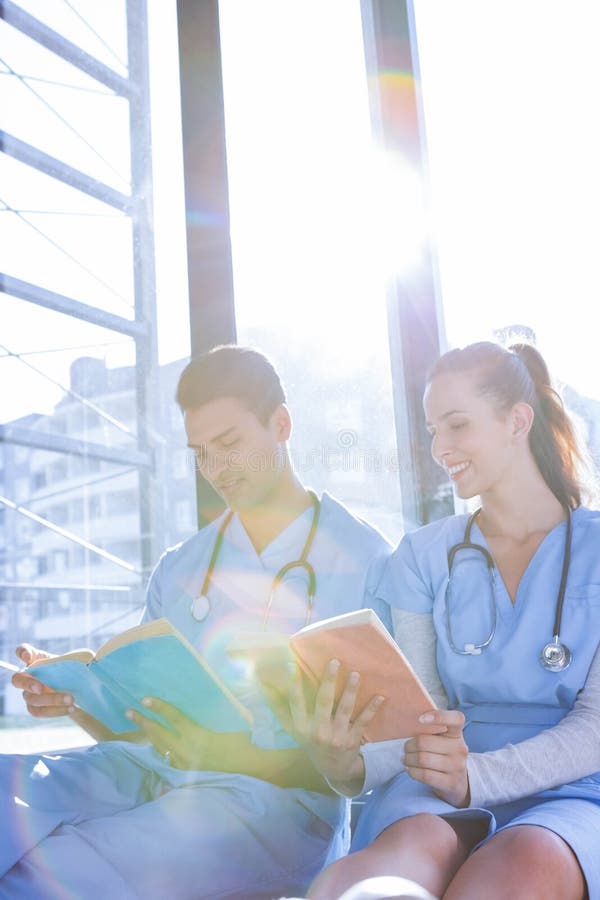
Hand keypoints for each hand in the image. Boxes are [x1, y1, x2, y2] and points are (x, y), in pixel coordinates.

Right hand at [11, 644, 74, 718]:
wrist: (76, 691)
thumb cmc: (72, 671)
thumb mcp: (74, 661)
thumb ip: (76, 658)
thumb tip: (93, 660)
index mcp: (36, 660)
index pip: (22, 651)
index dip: (22, 652)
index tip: (28, 656)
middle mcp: (28, 676)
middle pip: (17, 680)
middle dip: (28, 684)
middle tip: (41, 688)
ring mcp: (29, 694)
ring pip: (32, 699)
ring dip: (51, 700)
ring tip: (71, 699)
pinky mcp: (35, 708)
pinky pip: (40, 712)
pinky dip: (56, 711)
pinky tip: (70, 709)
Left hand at [125, 698, 233, 769]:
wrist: (249, 769)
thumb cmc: (242, 742)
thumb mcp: (228, 722)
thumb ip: (211, 714)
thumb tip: (204, 699)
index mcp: (197, 735)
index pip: (174, 718)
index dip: (159, 708)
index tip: (144, 699)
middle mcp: (187, 750)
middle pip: (160, 734)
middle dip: (143, 721)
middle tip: (129, 711)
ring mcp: (185, 764)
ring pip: (161, 748)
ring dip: (150, 736)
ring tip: (141, 725)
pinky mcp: (187, 773)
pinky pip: (169, 760)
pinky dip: (162, 751)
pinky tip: (158, 746)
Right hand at [287, 659, 384, 788]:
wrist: (334, 770)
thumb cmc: (312, 743)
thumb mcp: (296, 731)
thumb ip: (284, 710)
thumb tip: (267, 685)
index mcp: (301, 727)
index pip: (296, 703)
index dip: (294, 685)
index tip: (292, 666)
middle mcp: (318, 731)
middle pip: (323, 702)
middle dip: (329, 681)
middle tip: (334, 662)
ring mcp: (336, 735)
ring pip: (345, 709)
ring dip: (351, 691)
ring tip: (356, 674)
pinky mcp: (353, 739)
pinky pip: (363, 721)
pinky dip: (372, 708)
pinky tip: (380, 697)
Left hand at [403, 709, 469, 806]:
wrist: (459, 782)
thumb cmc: (444, 754)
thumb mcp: (443, 740)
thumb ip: (431, 729)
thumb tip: (407, 722)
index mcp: (456, 734)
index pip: (456, 719)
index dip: (438, 716)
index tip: (420, 719)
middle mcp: (459, 748)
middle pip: (424, 742)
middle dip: (409, 745)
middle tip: (406, 748)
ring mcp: (457, 767)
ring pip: (423, 759)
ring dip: (408, 759)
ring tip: (406, 759)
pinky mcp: (451, 783)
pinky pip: (425, 775)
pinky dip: (413, 772)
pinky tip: (410, 769)